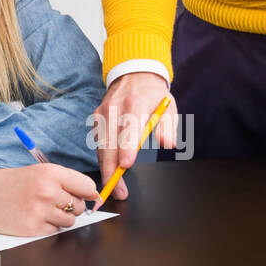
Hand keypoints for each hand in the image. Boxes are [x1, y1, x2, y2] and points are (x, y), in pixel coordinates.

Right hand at [0, 165, 99, 235]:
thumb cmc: (7, 183)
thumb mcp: (35, 173)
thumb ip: (62, 182)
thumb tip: (92, 196)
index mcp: (50, 172)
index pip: (86, 186)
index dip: (85, 193)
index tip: (81, 195)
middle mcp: (48, 191)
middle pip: (80, 207)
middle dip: (70, 207)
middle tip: (50, 202)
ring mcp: (41, 211)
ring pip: (69, 222)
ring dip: (59, 219)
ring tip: (39, 209)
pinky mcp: (33, 229)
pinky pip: (54, 232)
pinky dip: (46, 227)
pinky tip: (31, 217)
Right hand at [91, 71, 176, 203]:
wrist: (133, 74)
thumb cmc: (153, 95)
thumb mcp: (168, 107)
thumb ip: (168, 126)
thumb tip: (168, 144)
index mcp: (135, 105)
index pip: (129, 130)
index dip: (126, 149)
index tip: (125, 166)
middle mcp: (115, 109)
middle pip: (109, 143)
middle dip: (111, 170)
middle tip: (117, 191)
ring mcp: (103, 113)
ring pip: (101, 146)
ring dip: (105, 168)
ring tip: (112, 188)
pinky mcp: (96, 117)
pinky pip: (98, 142)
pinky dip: (102, 157)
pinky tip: (108, 170)